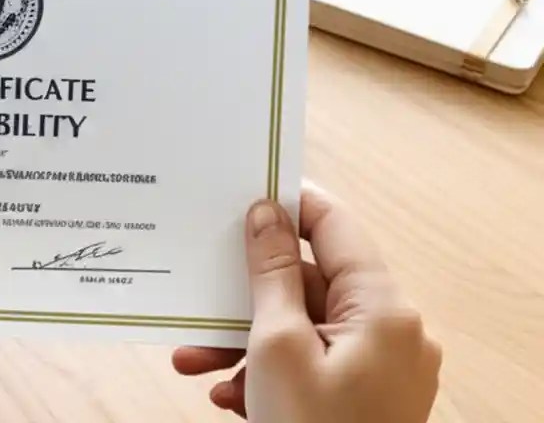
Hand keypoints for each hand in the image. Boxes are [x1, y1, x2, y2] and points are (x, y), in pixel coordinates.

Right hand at [171, 183, 440, 421]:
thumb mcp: (275, 346)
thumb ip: (271, 272)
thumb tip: (265, 213)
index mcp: (384, 310)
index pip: (334, 227)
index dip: (288, 205)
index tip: (242, 190)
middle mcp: (394, 333)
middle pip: (309, 286)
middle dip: (244, 297)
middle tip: (196, 294)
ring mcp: (383, 369)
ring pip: (302, 331)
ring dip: (243, 342)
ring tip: (193, 361)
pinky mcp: (366, 397)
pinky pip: (311, 365)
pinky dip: (267, 373)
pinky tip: (227, 395)